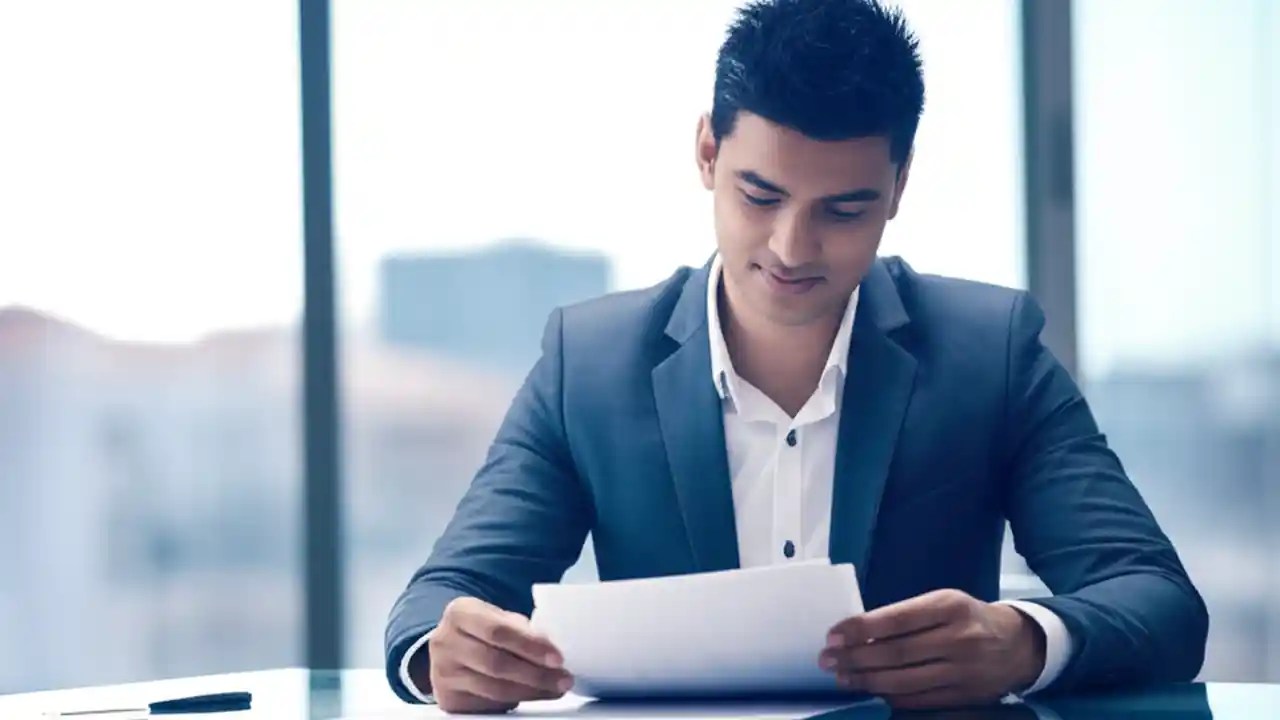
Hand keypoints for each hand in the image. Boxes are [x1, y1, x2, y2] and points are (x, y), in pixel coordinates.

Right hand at [426, 597, 573, 712]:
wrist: (448, 648)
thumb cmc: (480, 629)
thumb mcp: (496, 616)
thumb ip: (520, 628)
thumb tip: (552, 647)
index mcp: (459, 613)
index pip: (498, 631)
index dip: (530, 645)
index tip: (557, 657)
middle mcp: (445, 642)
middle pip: (496, 663)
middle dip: (536, 674)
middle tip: (563, 678)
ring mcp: (443, 673)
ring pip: (495, 688)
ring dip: (532, 691)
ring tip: (555, 688)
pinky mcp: (448, 699)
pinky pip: (489, 704)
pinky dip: (517, 701)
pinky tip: (534, 694)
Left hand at [818, 589, 1044, 709]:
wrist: (1018, 645)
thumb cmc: (968, 617)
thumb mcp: (943, 602)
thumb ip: (907, 616)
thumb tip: (859, 633)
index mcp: (950, 606)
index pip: (897, 620)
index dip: (861, 629)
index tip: (833, 635)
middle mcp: (958, 639)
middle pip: (897, 654)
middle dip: (856, 658)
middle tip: (827, 660)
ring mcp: (963, 671)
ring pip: (905, 681)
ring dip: (867, 681)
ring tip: (842, 677)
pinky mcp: (964, 696)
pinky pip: (919, 700)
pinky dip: (890, 697)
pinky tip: (870, 691)